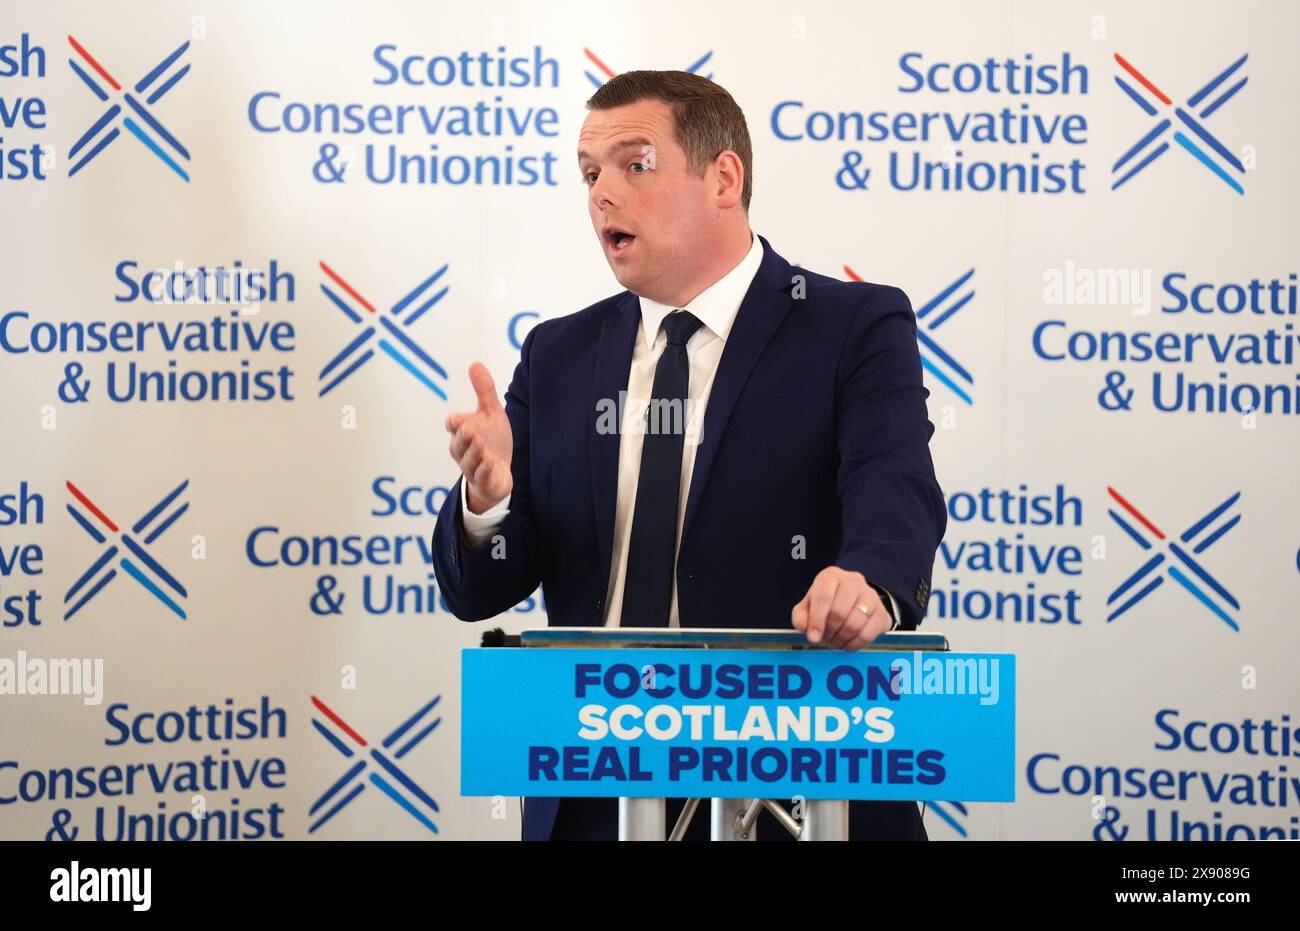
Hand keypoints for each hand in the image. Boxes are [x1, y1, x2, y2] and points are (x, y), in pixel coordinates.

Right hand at [445, 362, 512, 512]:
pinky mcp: (483, 481)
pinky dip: (484, 471)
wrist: (499, 472)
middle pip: (457, 444)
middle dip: (464, 438)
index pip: (453, 424)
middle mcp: (463, 450)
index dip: (455, 422)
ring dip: (474, 453)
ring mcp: (473, 467)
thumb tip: (474, 363)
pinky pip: (481, 477)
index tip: (461, 419)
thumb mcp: (491, 413)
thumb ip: (484, 390)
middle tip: (471, 430)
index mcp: (462, 432)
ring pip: (468, 461)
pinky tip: (490, 464)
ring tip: (481, 445)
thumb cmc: (492, 441)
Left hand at [791, 566, 889, 649]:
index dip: (816, 620)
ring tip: (834, 642)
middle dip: (829, 631)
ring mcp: (871, 596)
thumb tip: (805, 628)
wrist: (853, 602)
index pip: (823, 597)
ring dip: (841, 639)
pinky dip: (854, 644)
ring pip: (854, 624)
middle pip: (839, 612)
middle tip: (825, 639)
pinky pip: (868, 634)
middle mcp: (854, 581)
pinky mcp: (882, 613)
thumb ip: (800, 617)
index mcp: (831, 576)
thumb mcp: (808, 606)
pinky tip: (847, 644)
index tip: (813, 637)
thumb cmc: (826, 604)